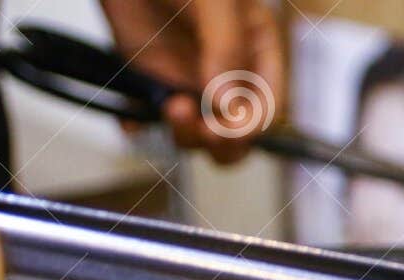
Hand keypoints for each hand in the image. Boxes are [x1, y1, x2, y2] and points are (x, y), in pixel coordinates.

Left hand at [101, 0, 286, 163]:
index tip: (223, 128)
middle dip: (221, 142)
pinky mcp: (155, 82)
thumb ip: (226, 48)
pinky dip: (144, 127)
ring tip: (167, 107)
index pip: (268, 104)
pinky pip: (154, 119)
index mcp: (255, 47)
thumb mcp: (214, 2)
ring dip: (184, 134)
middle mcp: (227, 71)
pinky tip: (135, 121)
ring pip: (199, 133)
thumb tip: (228, 104)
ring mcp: (191, 80)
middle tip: (201, 132)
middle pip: (238, 132)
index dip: (251, 126)